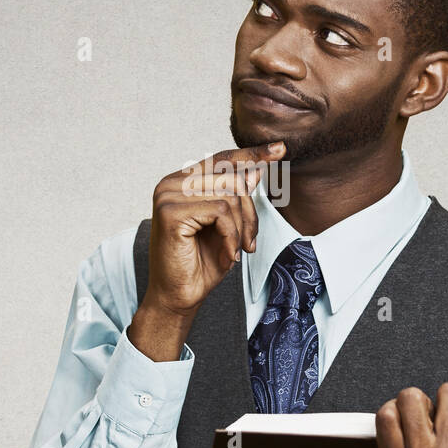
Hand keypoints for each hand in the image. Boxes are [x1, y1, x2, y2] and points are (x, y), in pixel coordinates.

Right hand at [127, 141, 282, 360]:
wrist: (178, 298)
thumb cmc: (200, 264)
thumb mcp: (228, 227)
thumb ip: (236, 198)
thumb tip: (254, 170)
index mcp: (180, 182)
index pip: (221, 160)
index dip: (252, 154)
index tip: (280, 149)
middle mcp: (170, 184)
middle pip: (231, 179)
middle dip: (249, 213)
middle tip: (249, 243)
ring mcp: (167, 195)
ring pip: (229, 196)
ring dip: (242, 228)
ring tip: (237, 250)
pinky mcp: (170, 212)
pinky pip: (220, 211)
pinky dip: (232, 235)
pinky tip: (228, 254)